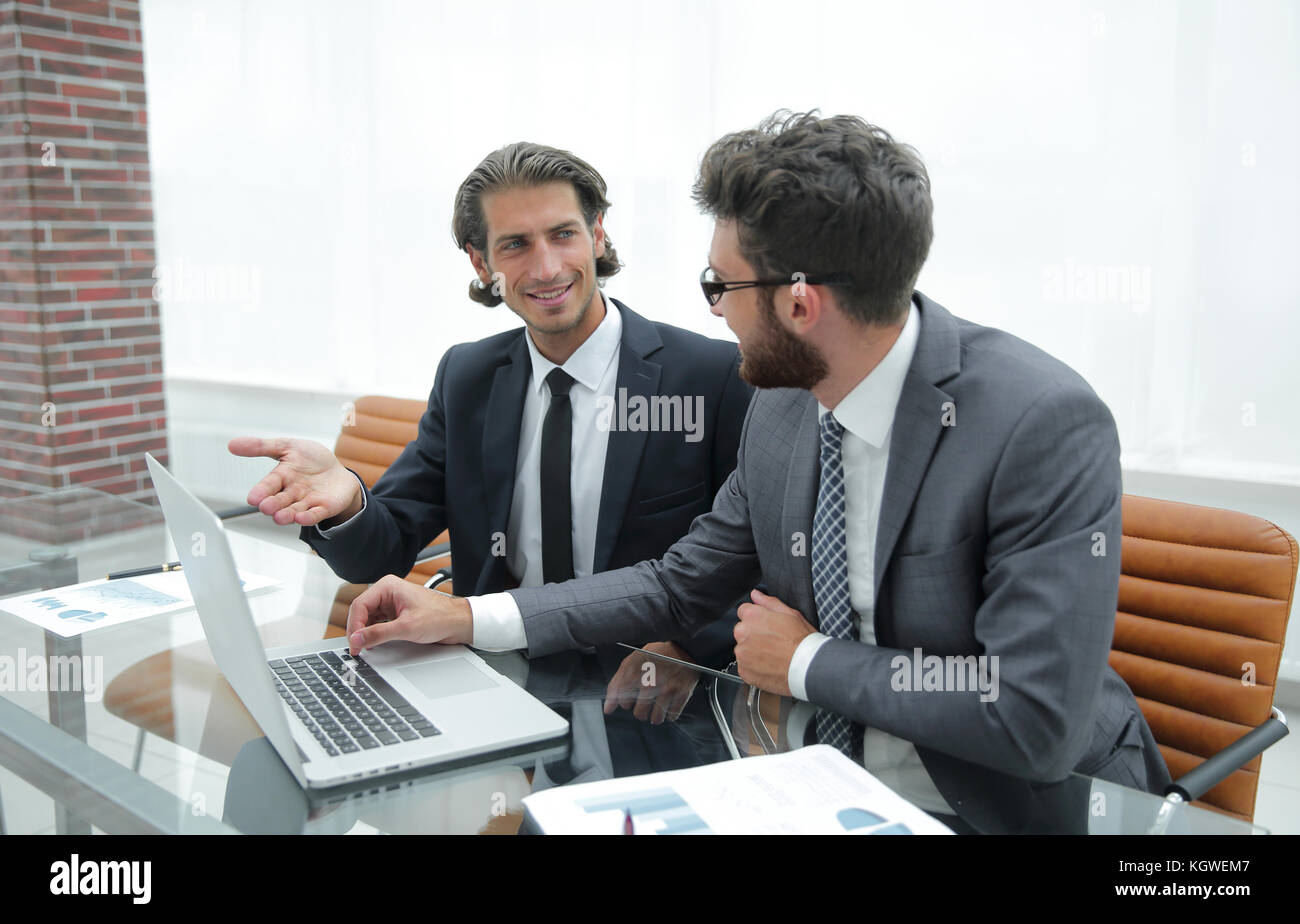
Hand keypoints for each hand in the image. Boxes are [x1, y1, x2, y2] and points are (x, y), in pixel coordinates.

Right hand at [228, 436, 362, 526]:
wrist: (338, 472)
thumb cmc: (311, 460)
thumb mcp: (288, 446)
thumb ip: (261, 446)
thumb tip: (232, 444)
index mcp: (282, 477)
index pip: (269, 485)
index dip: (261, 491)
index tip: (252, 498)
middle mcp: (292, 493)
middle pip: (279, 500)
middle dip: (272, 504)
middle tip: (266, 507)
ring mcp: (307, 502)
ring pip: (294, 510)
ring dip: (287, 514)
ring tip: (279, 517)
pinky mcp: (324, 508)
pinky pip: (315, 514)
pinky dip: (308, 517)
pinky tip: (302, 518)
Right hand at [346, 575, 472, 654]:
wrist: (458, 623)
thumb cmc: (440, 617)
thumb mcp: (406, 628)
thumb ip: (378, 634)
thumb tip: (357, 639)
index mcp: (388, 586)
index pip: (359, 605)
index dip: (354, 626)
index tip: (354, 643)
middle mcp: (388, 592)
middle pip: (361, 612)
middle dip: (358, 630)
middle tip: (357, 648)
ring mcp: (391, 603)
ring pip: (368, 619)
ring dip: (365, 633)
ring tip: (365, 647)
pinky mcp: (395, 613)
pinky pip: (377, 623)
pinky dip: (373, 634)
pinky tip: (374, 643)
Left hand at [603, 641, 699, 724]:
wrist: (682, 647)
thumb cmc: (654, 655)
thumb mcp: (631, 663)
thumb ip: (616, 685)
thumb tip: (608, 710)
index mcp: (635, 673)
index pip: (623, 701)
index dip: (626, 702)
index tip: (632, 697)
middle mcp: (650, 682)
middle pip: (639, 714)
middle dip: (641, 711)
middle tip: (646, 701)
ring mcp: (667, 688)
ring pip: (656, 718)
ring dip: (655, 716)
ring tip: (657, 706)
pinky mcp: (683, 693)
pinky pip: (672, 716)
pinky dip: (669, 714)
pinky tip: (668, 704)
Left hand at [734, 589, 814, 696]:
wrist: (807, 667)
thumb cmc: (802, 641)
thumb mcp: (791, 614)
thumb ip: (769, 603)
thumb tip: (756, 595)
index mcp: (753, 616)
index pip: (744, 611)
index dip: (757, 618)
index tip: (766, 626)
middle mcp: (743, 633)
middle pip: (742, 630)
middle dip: (753, 634)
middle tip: (772, 642)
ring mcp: (742, 653)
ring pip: (743, 649)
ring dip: (753, 651)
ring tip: (772, 655)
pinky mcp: (743, 670)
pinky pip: (745, 666)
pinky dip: (754, 667)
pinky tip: (769, 665)